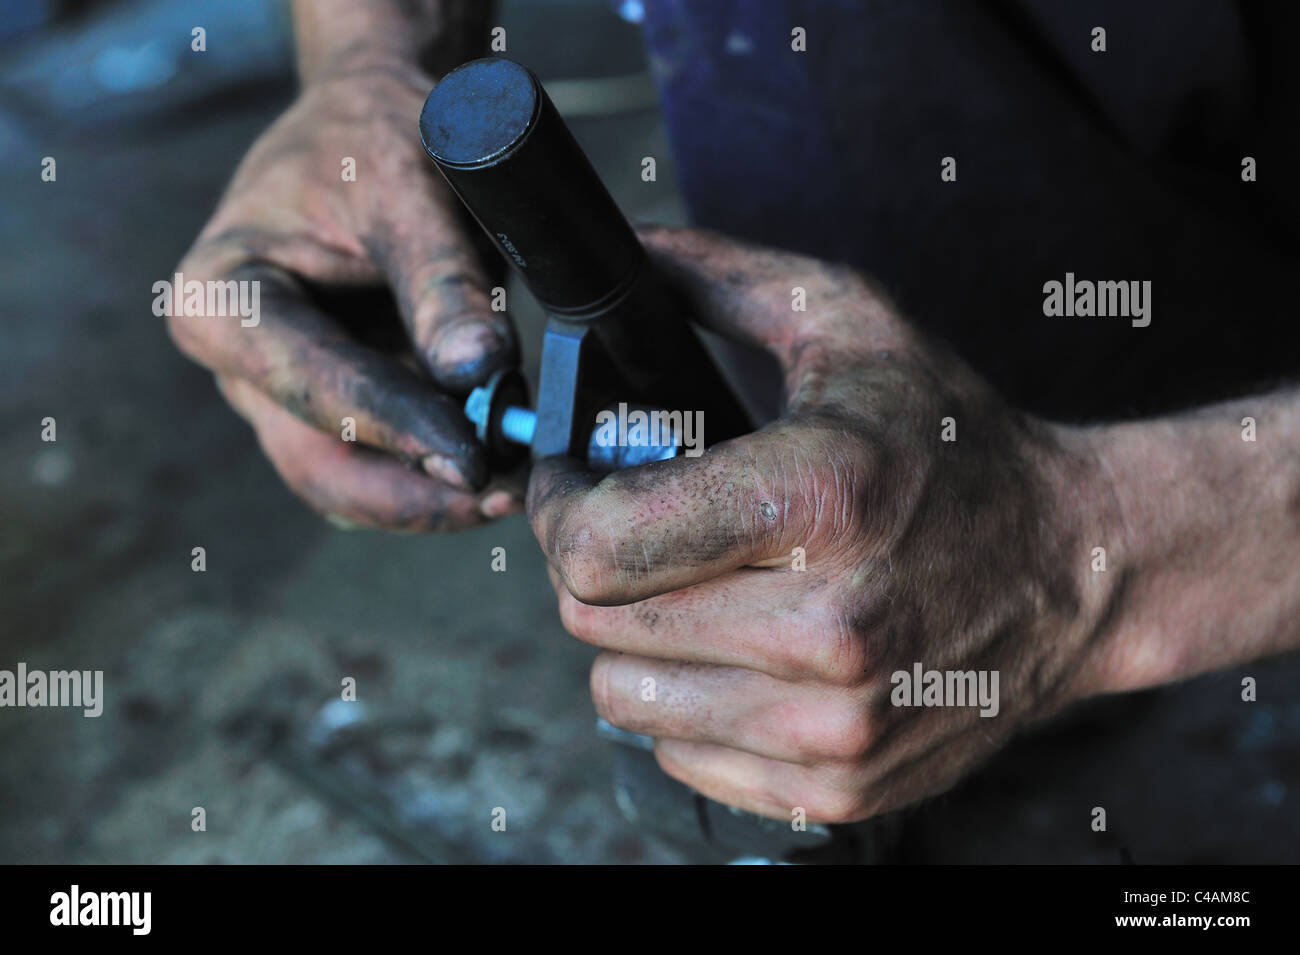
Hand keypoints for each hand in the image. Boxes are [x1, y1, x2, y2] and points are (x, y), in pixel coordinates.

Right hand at [168, 65, 520, 530]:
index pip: (311, 385)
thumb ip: (441, 281)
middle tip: (507, 495)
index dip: (397, 429)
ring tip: (516, 483)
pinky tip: (499, 466)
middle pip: (320, 466)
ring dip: (433, 496)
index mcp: (222, 298)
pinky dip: (438, 475)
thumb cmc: (372, 136)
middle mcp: (239, 364)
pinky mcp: (335, 411)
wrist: (369, 120)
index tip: (474, 460)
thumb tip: (478, 370)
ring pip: (354, 485)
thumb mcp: (411, 187)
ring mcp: (284, 396)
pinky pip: (383, 467)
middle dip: (416, 493)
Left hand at [528, 225, 1122, 822]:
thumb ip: (720, 278)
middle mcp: (827, 628)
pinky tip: (745, 655)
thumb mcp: (852, 325)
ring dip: (640, 641)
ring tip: (702, 591)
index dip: (557, 505)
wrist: (1078, 569)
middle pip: (594, 623)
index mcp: (818, 499)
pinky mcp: (839, 787)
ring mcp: (834, 726)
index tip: (573, 482)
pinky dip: (691, 705)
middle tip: (644, 530)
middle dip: (597, 568)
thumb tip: (621, 248)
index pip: (593, 546)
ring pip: (623, 699)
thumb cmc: (956, 442)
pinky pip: (682, 755)